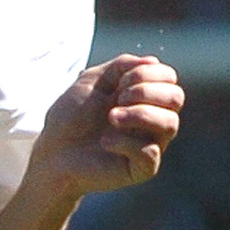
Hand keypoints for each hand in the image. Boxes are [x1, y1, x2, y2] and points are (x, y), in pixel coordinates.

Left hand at [31, 55, 183, 198]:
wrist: (53, 152)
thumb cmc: (71, 117)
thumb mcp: (92, 81)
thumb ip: (120, 66)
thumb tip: (153, 61)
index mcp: (144, 97)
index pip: (169, 78)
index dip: (148, 73)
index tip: (118, 82)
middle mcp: (153, 119)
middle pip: (176, 97)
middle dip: (146, 91)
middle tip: (117, 99)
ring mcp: (149, 143)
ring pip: (170, 123)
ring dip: (140, 114)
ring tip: (111, 117)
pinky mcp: (142, 168)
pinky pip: (150, 152)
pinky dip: (126, 142)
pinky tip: (105, 142)